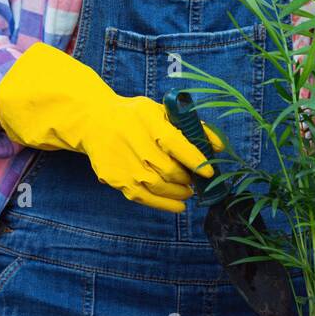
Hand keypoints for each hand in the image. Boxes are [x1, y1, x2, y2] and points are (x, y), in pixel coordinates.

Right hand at [0, 41, 223, 210]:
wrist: (94, 121)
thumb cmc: (135, 115)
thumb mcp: (161, 111)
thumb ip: (192, 126)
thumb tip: (220, 146)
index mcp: (147, 119)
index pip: (175, 143)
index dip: (195, 160)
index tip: (210, 171)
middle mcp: (133, 142)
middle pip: (169, 169)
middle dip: (188, 179)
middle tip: (198, 180)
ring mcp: (122, 163)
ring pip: (158, 186)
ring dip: (180, 192)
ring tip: (189, 190)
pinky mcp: (115, 179)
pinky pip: (144, 198)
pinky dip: (165, 204)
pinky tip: (178, 204)